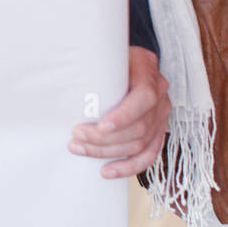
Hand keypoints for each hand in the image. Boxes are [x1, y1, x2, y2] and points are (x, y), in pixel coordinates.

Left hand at [68, 45, 169, 176]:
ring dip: (108, 152)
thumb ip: (97, 64)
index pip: (143, 100)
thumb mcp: (109, 54)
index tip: (101, 126)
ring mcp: (162, 118)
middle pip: (138, 127)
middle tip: (76, 136)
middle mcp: (161, 98)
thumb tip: (66, 75)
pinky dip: (127, 167)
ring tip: (80, 149)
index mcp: (149, 75)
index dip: (123, 116)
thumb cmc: (114, 58)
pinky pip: (148, 156)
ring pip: (140, 144)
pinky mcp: (158, 132)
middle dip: (105, 137)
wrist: (135, 62)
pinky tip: (107, 172)